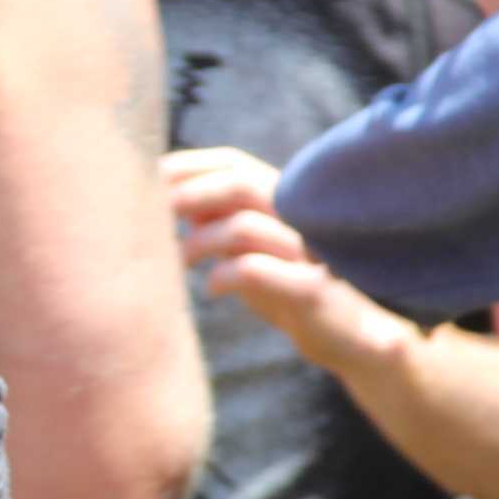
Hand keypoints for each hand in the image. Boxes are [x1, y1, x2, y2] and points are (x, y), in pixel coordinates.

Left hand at [168, 148, 413, 376]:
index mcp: (283, 200)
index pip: (233, 162)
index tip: (148, 179)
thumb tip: (167, 199)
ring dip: (200, 241)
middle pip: (240, 181)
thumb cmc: (286, 288)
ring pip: (244, 226)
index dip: (188, 165)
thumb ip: (218, 222)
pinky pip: (254, 271)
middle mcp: (298, 216)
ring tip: (179, 261)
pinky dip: (222, 277)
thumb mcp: (250, 250)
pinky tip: (211, 290)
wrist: (350, 336)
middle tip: (155, 216)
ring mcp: (307, 251)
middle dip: (190, 193)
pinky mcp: (310, 289)